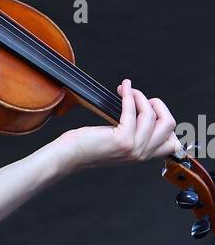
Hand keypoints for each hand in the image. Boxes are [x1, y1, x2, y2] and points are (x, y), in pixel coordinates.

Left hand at [62, 79, 182, 170]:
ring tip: (128, 91)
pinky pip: (132, 111)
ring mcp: (133, 148)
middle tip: (141, 98)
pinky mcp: (122, 140)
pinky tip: (123, 88)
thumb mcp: (121, 142)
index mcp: (143, 155)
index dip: (166, 120)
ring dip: (140, 96)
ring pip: (151, 115)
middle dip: (158, 105)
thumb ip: (137, 133)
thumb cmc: (90, 145)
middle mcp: (141, 154)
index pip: (173, 143)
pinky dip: (129, 95)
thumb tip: (149, 110)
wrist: (71, 156)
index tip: (151, 109)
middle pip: (169, 124)